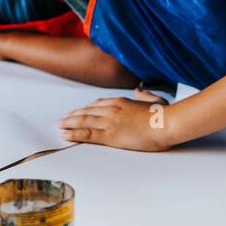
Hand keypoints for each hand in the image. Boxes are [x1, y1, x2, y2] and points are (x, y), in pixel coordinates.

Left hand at [57, 89, 172, 150]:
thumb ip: (145, 95)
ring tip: (59, 126)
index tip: (79, 111)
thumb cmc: (164, 115)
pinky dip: (74, 133)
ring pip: (83, 121)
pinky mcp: (109, 135)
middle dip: (73, 115)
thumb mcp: (156, 100)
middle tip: (63, 119)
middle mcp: (112, 109)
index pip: (99, 104)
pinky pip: (87, 134)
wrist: (165, 124)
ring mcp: (109, 122)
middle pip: (87, 111)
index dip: (87, 108)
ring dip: (69, 123)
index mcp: (122, 102)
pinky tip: (65, 135)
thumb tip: (139, 90)